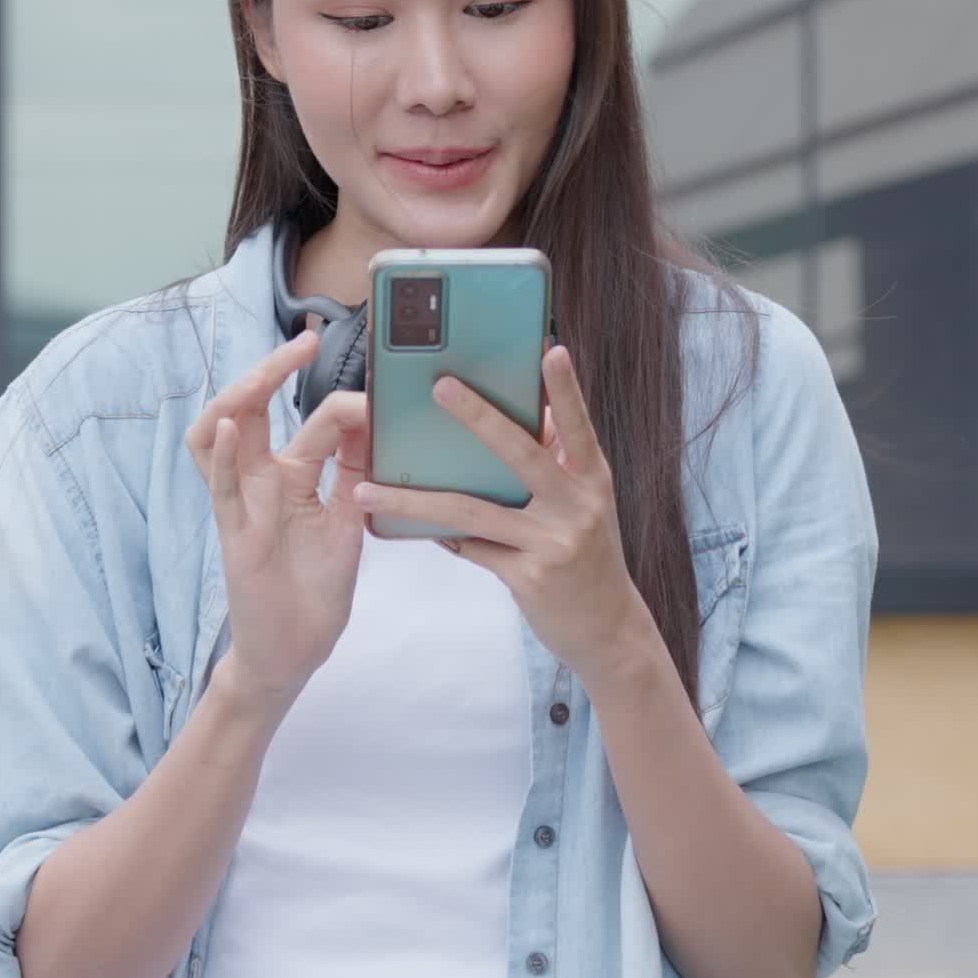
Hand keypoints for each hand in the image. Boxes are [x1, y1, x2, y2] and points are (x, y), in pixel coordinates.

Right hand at [189, 328, 372, 708]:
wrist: (293, 650)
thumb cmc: (314, 587)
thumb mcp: (348, 519)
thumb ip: (356, 472)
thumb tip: (379, 422)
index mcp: (290, 475)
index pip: (309, 419)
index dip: (340, 397)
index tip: (379, 385)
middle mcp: (260, 480)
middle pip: (252, 409)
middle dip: (273, 371)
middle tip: (306, 343)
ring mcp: (243, 503)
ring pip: (220, 435)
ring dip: (239, 399)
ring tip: (265, 374)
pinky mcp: (234, 534)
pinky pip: (221, 488)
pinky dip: (222, 454)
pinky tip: (232, 427)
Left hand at [355, 345, 660, 688]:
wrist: (607, 628)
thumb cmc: (589, 557)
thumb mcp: (586, 505)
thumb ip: (560, 464)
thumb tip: (532, 414)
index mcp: (592, 480)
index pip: (579, 426)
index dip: (566, 389)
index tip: (549, 349)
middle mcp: (577, 507)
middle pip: (521, 454)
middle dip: (479, 418)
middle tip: (440, 387)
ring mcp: (552, 544)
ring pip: (473, 511)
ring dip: (415, 499)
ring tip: (370, 488)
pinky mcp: (528, 578)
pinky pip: (472, 548)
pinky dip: (442, 536)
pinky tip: (410, 528)